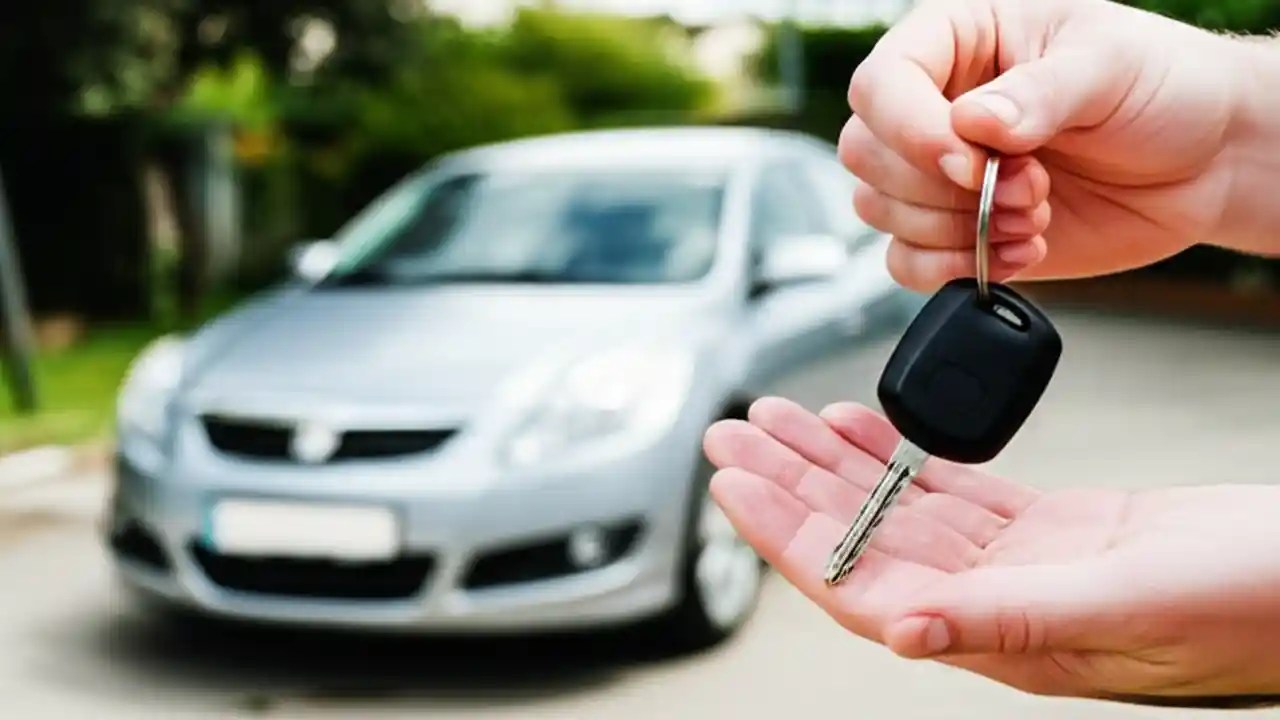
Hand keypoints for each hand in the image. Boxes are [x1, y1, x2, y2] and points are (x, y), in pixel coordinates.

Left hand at [704, 398, 1279, 703]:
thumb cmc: (1251, 609)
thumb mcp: (1127, 607)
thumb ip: (1008, 618)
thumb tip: (898, 629)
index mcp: (998, 634)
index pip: (860, 586)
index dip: (788, 536)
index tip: (735, 486)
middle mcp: (993, 602)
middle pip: (862, 538)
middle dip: (790, 484)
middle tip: (731, 433)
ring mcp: (1018, 563)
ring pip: (898, 506)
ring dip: (832, 461)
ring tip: (775, 418)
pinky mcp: (1049, 527)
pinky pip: (950, 486)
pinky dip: (901, 451)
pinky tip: (858, 425)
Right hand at [840, 0, 1267, 291]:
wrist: (1204, 161)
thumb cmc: (1161, 85)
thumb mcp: (1109, 64)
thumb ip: (1039, 92)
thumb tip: (973, 124)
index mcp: (955, 41)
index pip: (881, 84)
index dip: (911, 131)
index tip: (972, 164)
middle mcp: (933, 105)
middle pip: (868, 154)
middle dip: (943, 188)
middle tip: (1027, 188)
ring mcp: (938, 173)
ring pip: (880, 210)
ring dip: (956, 228)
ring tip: (1033, 215)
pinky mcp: (954, 231)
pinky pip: (905, 262)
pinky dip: (953, 268)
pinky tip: (1017, 251)